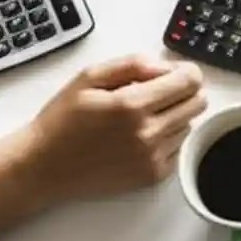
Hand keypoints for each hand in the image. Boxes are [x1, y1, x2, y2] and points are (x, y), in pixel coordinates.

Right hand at [19, 55, 207, 205]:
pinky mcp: (151, 176)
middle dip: (183, 92)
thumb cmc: (63, 120)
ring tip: (142, 116)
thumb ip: (132, 64)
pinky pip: (178, 149)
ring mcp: (151, 157)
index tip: (174, 72)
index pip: (189, 82)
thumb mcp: (89, 77)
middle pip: (198, 103)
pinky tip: (140, 137)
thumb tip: (165, 66)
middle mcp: (147, 133)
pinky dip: (166, 139)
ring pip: (189, 125)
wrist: (43, 167)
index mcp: (131, 104)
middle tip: (158, 92)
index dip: (186, 72)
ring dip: (174, 116)